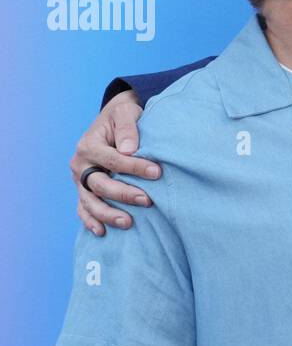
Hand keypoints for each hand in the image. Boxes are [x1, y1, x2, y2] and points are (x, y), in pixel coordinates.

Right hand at [71, 90, 159, 234]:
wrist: (113, 120)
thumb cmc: (122, 117)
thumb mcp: (126, 113)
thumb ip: (127, 128)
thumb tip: (129, 149)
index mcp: (89, 145)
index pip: (113, 160)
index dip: (134, 167)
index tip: (157, 172)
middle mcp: (80, 165)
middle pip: (100, 185)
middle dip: (124, 194)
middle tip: (148, 201)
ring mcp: (80, 180)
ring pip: (90, 202)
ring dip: (108, 214)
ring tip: (128, 223)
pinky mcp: (83, 190)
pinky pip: (83, 208)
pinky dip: (90, 221)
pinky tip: (102, 232)